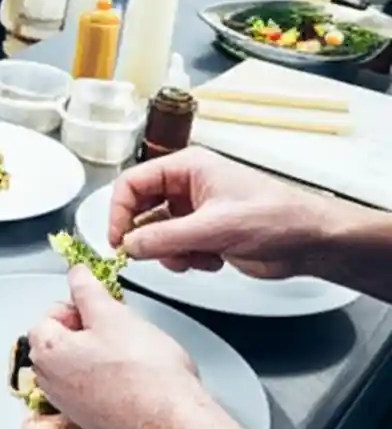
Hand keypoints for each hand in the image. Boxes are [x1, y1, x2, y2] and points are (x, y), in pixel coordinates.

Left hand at [27, 266, 231, 428]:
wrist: (173, 424)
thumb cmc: (147, 376)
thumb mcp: (114, 316)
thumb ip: (88, 291)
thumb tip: (77, 275)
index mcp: (47, 352)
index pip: (49, 314)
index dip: (78, 306)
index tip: (101, 309)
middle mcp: (49, 382)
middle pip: (59, 341)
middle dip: (86, 330)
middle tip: (118, 331)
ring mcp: (68, 404)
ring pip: (75, 365)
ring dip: (96, 355)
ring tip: (129, 355)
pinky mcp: (89, 420)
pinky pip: (89, 389)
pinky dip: (105, 380)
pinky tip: (131, 378)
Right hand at [108, 148, 330, 278]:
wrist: (310, 241)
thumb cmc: (274, 218)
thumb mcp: (214, 227)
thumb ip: (165, 238)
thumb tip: (127, 246)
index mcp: (187, 168)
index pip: (133, 184)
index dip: (119, 212)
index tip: (118, 240)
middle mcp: (186, 186)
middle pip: (141, 210)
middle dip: (147, 237)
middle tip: (149, 256)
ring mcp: (194, 211)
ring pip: (156, 234)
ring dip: (170, 252)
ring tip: (195, 258)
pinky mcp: (204, 233)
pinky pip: (175, 248)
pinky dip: (187, 259)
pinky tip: (212, 260)